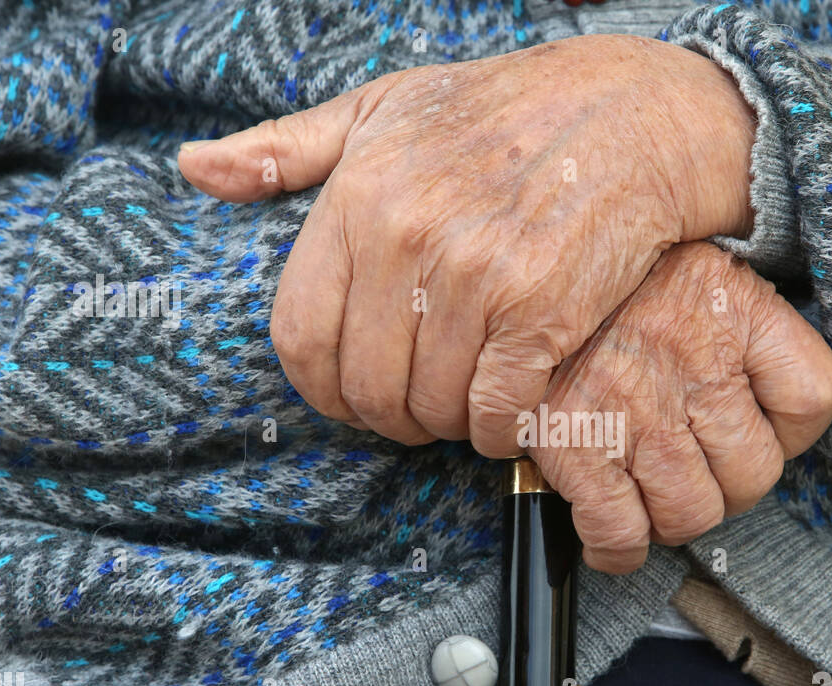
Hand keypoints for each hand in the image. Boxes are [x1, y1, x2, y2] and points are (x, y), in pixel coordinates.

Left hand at [178, 34, 755, 455]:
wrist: (635, 116)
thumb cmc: (505, 112)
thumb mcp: (383, 108)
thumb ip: (289, 148)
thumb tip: (196, 170)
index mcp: (358, 196)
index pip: (299, 336)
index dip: (321, 389)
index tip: (353, 395)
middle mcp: (408, 236)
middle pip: (365, 386)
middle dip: (389, 418)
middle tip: (419, 409)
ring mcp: (476, 276)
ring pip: (431, 407)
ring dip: (448, 424)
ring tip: (468, 399)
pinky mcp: (541, 311)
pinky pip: (496, 412)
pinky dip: (498, 430)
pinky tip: (511, 407)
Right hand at [529, 241, 831, 572]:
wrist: (523, 266)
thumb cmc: (614, 279)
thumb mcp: (701, 268)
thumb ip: (750, 323)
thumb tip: (773, 402)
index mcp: (734, 305)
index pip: (811, 394)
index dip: (793, 431)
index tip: (763, 433)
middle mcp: (691, 357)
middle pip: (755, 473)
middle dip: (729, 488)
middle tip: (699, 472)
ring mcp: (633, 406)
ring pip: (693, 513)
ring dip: (677, 519)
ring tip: (655, 497)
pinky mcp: (574, 442)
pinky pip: (619, 530)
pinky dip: (618, 548)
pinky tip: (612, 534)